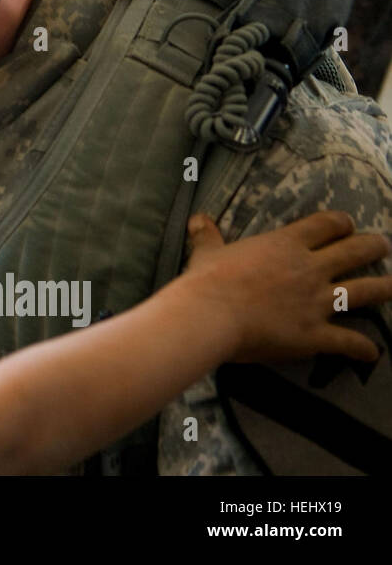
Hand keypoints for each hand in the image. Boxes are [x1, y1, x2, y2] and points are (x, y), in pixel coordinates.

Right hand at [182, 210, 391, 362]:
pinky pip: (349, 341)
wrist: (210, 315)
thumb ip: (207, 235)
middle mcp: (310, 268)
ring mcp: (317, 302)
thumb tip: (198, 219)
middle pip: (356, 251)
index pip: (326, 224)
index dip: (341, 223)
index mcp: (285, 244)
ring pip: (366, 290)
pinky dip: (364, 348)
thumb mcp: (206, 252)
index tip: (346, 225)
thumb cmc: (207, 280)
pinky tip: (373, 353)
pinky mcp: (315, 334)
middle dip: (374, 247)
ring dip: (386, 288)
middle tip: (382, 247)